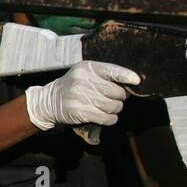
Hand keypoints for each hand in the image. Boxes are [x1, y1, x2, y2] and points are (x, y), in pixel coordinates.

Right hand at [25, 60, 139, 129]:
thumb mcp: (85, 74)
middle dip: (120, 97)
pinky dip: (110, 119)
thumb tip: (135, 82)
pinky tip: (104, 116)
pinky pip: (106, 118)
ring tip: (106, 107)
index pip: (112, 70)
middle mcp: (82, 80)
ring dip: (115, 109)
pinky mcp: (78, 111)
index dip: (127, 76)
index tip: (137, 81)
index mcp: (87, 68)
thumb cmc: (74, 86)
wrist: (49, 101)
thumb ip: (107, 76)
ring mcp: (79, 96)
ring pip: (114, 106)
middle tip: (113, 98)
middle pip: (117, 92)